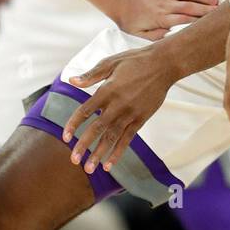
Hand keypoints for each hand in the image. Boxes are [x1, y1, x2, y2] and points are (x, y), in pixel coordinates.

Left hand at [63, 46, 178, 174]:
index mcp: (107, 91)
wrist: (164, 65)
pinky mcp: (141, 119)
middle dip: (84, 146)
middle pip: (97, 129)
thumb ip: (91, 75)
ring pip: (112, 138)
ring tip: (89, 168)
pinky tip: (109, 164)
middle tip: (74, 160)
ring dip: (100, 154)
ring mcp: (131, 114)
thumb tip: (71, 81)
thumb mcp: (110, 63)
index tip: (65, 137)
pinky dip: (118, 152)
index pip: (85, 111)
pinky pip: (127, 138)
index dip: (73, 124)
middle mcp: (118, 105)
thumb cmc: (135, 61)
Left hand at [115, 0, 217, 39]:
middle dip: (206, 9)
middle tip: (218, 12)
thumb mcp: (139, 34)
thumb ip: (156, 37)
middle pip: (190, 7)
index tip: (209, 23)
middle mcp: (164, 4)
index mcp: (160, 19)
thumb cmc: (127, 16)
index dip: (199, 22)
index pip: (185, 21)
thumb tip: (171, 36)